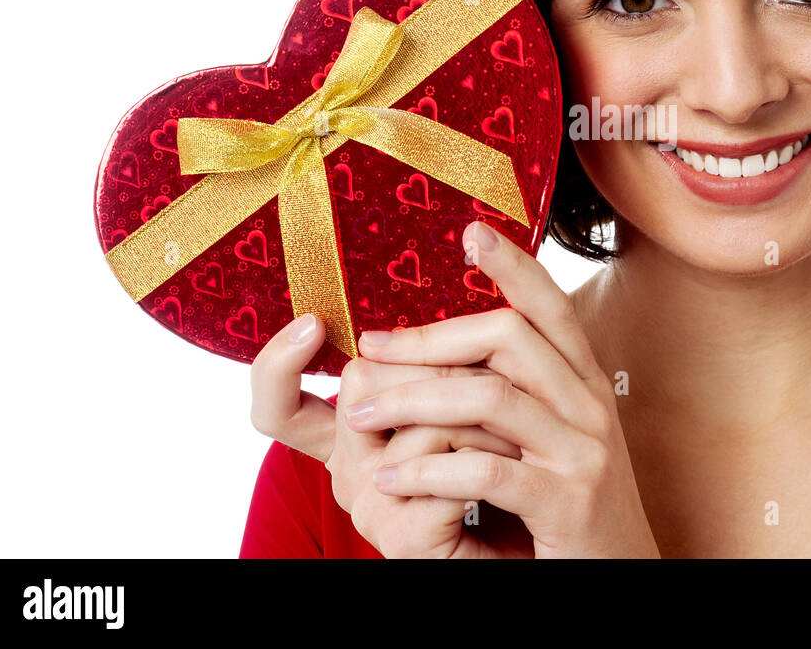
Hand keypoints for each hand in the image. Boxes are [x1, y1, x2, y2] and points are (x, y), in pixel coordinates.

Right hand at [250, 311, 533, 557]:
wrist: (534, 553)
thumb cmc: (504, 474)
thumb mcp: (470, 407)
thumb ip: (448, 358)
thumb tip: (467, 257)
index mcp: (354, 434)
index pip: (279, 403)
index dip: (276, 366)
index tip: (309, 323)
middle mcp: (347, 469)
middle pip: (364, 380)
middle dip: (446, 368)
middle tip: (505, 386)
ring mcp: (368, 505)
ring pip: (420, 416)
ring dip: (486, 416)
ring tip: (520, 437)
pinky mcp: (401, 539)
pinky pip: (449, 469)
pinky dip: (495, 463)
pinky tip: (516, 476)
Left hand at [346, 219, 660, 557]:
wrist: (618, 577)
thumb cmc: (569, 508)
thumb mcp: (551, 439)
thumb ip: (513, 395)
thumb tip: (450, 355)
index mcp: (583, 383)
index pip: (550, 307)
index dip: (514, 266)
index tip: (470, 233)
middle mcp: (590, 406)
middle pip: (510, 337)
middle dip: (431, 338)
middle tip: (371, 348)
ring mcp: (583, 451)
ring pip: (490, 397)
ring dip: (413, 400)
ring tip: (361, 414)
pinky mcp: (567, 501)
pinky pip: (486, 471)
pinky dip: (429, 472)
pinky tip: (390, 479)